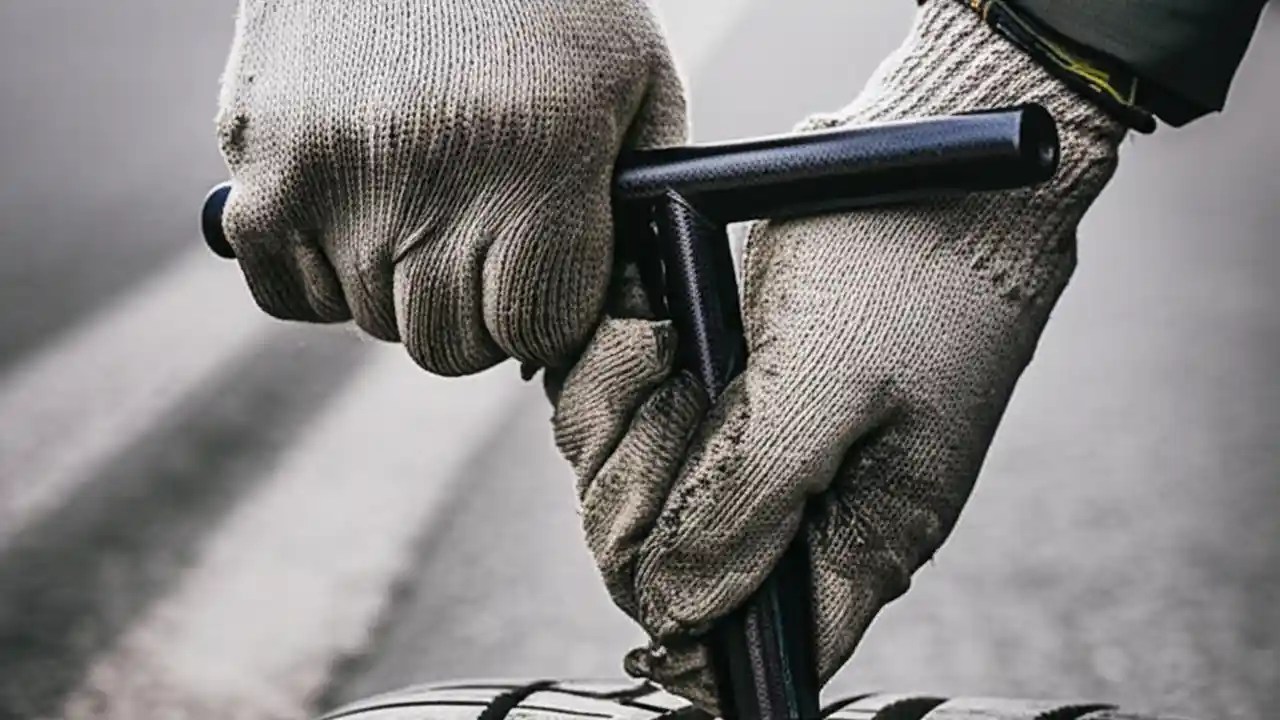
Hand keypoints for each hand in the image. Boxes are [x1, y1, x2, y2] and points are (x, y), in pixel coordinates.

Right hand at [216, 0, 684, 374]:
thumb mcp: (635, 82)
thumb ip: (641, 207)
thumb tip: (627, 315)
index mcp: (539, 160)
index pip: (535, 331)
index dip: (546, 313)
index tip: (544, 274)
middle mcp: (429, 181)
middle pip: (451, 346)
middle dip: (478, 311)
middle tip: (483, 240)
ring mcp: (330, 178)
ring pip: (375, 322)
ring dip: (404, 285)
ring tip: (422, 194)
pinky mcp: (255, 168)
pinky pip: (290, 293)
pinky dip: (323, 274)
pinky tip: (356, 208)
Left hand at [549, 1, 1124, 711]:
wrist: (937, 147)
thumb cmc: (902, 265)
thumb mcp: (819, 391)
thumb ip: (744, 511)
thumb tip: (675, 614)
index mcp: (860, 537)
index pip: (766, 645)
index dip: (688, 629)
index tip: (638, 551)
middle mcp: (818, 505)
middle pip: (685, 564)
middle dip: (634, 493)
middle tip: (651, 395)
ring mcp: (782, 443)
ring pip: (659, 487)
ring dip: (625, 419)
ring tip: (647, 334)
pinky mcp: (749, 384)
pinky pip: (663, 415)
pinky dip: (633, 376)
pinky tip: (645, 321)